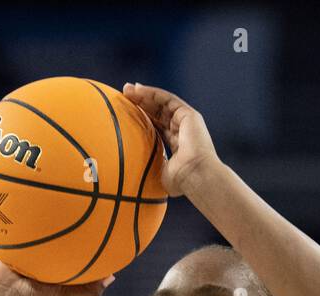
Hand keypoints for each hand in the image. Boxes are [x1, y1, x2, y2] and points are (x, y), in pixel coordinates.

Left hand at [122, 82, 220, 197]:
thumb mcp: (159, 172)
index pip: (157, 127)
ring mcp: (187, 122)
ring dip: (144, 95)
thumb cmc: (179, 181)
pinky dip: (152, 93)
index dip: (142, 118)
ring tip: (127, 90)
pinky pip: (167, 99)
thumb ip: (149, 166)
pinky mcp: (190, 115)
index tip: (125, 113)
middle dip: (141, 103)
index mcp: (177, 145)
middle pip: (158, 113)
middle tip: (123, 96)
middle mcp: (183, 131)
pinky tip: (138, 89)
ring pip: (162, 103)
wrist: (196, 176)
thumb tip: (130, 172)